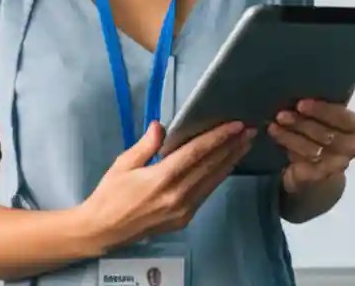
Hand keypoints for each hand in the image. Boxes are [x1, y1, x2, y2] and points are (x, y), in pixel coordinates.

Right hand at [77, 120, 255, 252]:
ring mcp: (183, 210)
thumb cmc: (110, 195)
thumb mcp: (122, 164)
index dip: (218, 138)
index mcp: (161, 179)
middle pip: (211, 166)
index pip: (197, 154)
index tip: (235, 125)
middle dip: (232, 146)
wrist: (104, 230)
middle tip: (250, 130)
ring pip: (213, 181)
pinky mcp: (185, 219)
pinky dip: (218, 177)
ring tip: (245, 144)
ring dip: (231, 161)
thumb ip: (145, 145)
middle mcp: (177, 196)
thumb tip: (162, 126)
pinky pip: (206, 193)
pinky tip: (226, 166)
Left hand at [268, 99, 354, 194]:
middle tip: (280, 115)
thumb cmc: (317, 131)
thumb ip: (318, 104)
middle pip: (326, 135)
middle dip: (301, 123)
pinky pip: (304, 163)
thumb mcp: (321, 116)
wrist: (314, 168)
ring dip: (290, 136)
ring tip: (273, 125)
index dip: (322, 111)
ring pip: (313, 150)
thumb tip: (295, 88)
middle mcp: (352, 146)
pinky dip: (288, 147)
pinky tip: (275, 136)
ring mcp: (339, 164)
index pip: (344, 118)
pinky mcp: (322, 176)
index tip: (300, 104)